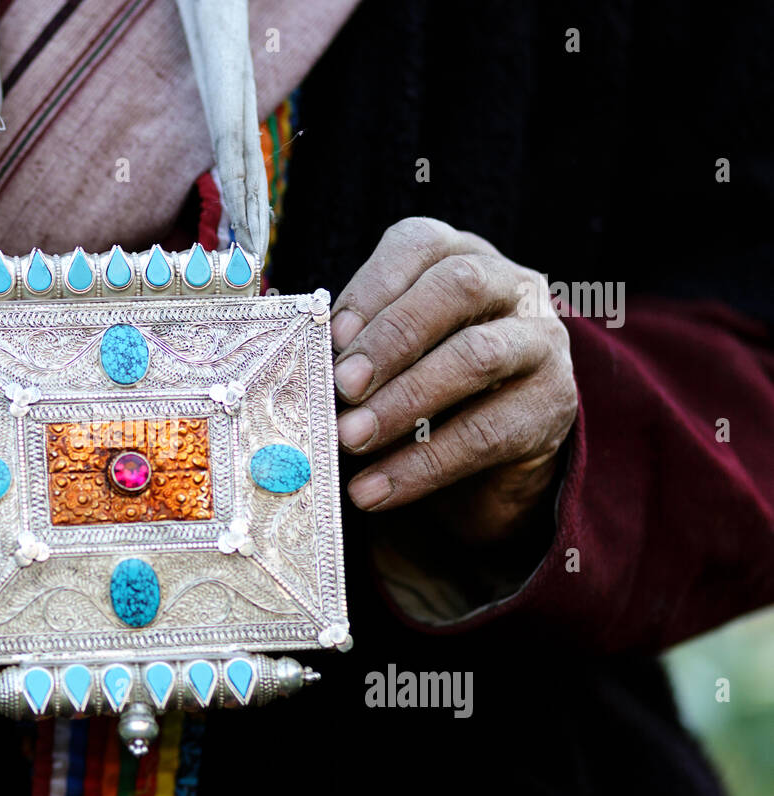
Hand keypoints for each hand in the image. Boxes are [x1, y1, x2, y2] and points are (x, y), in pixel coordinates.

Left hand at [332, 218, 576, 544]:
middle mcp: (509, 284)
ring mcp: (540, 340)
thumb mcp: (389, 354)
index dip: (373, 288)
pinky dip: (422, 465)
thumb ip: (354, 350)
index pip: (418, 247)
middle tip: (343, 386)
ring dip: (405, 401)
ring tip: (351, 440)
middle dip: (393, 337)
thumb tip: (302, 371)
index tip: (331, 337)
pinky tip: (375, 490)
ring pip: (479, 356)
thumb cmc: (423, 380)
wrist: (495, 450)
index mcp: (457, 255)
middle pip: (458, 287)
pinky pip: (487, 434)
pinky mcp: (552, 405)